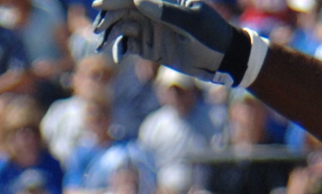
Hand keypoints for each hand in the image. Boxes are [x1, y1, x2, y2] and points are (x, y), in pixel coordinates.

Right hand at [92, 0, 256, 82]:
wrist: (222, 60)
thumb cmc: (212, 35)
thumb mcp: (193, 23)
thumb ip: (167, 12)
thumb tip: (138, 0)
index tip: (100, 5)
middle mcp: (154, 11)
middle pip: (124, 9)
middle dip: (109, 17)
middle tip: (99, 30)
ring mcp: (151, 29)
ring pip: (123, 27)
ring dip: (111, 34)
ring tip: (102, 45)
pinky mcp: (149, 48)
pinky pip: (129, 45)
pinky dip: (120, 48)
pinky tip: (117, 55)